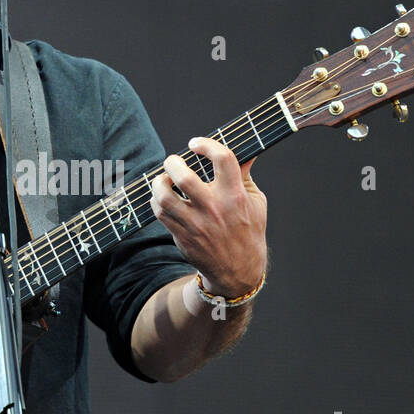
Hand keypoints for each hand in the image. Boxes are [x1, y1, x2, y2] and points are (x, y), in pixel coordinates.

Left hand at [150, 136, 267, 297]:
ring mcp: (196, 224)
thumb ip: (245, 175)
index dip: (206, 145)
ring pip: (165, 197)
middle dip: (173, 162)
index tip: (196, 144)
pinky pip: (160, 213)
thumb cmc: (248, 230)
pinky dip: (157, 200)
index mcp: (235, 196)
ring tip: (163, 179)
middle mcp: (214, 208)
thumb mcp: (256, 201)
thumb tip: (246, 151)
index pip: (223, 159)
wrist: (238, 270)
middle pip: (184, 177)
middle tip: (173, 161)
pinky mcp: (183, 236)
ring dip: (159, 182)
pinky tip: (162, 197)